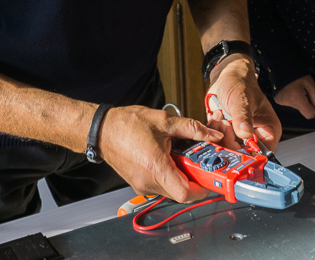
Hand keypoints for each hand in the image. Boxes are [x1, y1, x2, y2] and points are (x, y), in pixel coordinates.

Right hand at [98, 105, 222, 202]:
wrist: (102, 130)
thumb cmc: (127, 124)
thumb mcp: (164, 121)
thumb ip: (192, 128)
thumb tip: (211, 134)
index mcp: (156, 167)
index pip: (185, 193)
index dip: (202, 189)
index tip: (210, 178)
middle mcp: (148, 182)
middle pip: (181, 193)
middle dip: (195, 180)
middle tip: (201, 164)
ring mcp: (142, 185)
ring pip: (171, 190)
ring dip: (182, 178)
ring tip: (184, 158)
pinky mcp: (139, 184)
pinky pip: (161, 186)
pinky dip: (170, 176)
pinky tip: (171, 159)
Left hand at [205, 55, 281, 151]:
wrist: (226, 76)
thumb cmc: (240, 83)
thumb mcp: (242, 99)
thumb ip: (243, 117)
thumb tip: (245, 133)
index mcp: (268, 130)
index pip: (263, 154)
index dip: (249, 155)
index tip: (235, 147)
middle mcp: (256, 135)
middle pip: (243, 155)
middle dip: (230, 142)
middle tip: (226, 125)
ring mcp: (241, 136)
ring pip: (229, 149)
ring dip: (220, 135)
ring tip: (222, 117)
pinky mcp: (228, 134)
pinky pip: (219, 142)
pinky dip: (214, 132)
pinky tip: (217, 117)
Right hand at [274, 75, 314, 119]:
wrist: (280, 64)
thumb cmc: (296, 72)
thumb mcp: (310, 83)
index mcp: (296, 99)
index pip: (310, 114)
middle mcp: (287, 103)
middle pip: (305, 112)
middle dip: (311, 105)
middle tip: (310, 92)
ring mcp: (282, 103)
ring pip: (299, 108)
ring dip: (304, 102)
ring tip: (301, 89)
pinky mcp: (279, 100)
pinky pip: (292, 104)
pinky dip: (296, 99)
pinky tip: (294, 90)